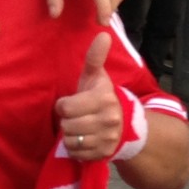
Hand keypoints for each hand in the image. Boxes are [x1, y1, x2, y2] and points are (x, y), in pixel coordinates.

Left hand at [55, 32, 121, 160]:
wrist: (124, 124)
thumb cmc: (102, 97)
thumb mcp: (97, 77)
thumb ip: (95, 57)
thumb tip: (102, 33)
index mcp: (103, 99)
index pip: (65, 108)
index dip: (64, 106)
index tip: (71, 103)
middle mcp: (108, 120)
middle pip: (67, 125)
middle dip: (67, 121)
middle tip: (76, 117)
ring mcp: (106, 139)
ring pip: (71, 140)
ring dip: (70, 135)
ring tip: (79, 127)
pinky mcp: (103, 154)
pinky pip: (76, 153)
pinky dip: (76, 148)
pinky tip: (83, 139)